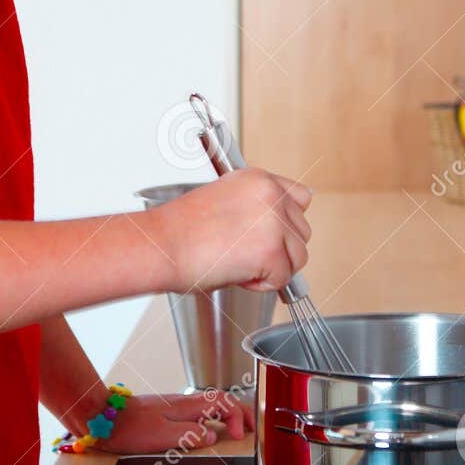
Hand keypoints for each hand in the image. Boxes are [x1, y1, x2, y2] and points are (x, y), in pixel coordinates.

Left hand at [92, 390, 253, 453]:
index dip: (237, 419)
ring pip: (212, 405)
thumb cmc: (127, 427)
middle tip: (251, 428)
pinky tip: (210, 428)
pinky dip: (214, 417)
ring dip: (229, 415)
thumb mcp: (161, 436)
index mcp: (187, 406)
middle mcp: (185, 403)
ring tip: (237, 428)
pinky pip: (200, 411)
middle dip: (241, 412)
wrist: (103, 417)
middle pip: (222, 401)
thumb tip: (212, 437)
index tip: (238, 437)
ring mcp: (177, 406)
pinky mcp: (169, 412)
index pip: (224, 404)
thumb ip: (189, 436)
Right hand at [151, 168, 311, 292]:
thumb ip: (255, 206)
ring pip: (298, 257)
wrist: (162, 244)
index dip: (287, 221)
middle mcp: (272, 195)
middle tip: (246, 254)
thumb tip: (277, 229)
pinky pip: (284, 279)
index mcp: (259, 179)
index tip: (272, 234)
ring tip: (239, 263)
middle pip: (302, 230)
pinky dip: (262, 285)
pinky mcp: (272, 252)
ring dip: (273, 268)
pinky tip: (237, 273)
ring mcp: (275, 222)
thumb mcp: (224, 199)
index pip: (300, 198)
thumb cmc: (180, 229)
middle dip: (280, 249)